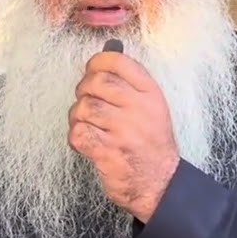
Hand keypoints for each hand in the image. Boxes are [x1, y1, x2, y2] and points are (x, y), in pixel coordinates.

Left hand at [68, 49, 179, 222]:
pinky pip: (77, 132)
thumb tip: (104, 53)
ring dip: (78, 117)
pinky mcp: (107, 152)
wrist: (160, 184)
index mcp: (150, 94)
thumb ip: (130, 83)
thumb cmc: (150, 143)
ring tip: (88, 126)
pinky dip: (76, 138)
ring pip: (83, 107)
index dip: (96, 63)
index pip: (117, 61)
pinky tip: (87, 143)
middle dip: (83, 91)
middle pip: (96, 81)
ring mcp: (123, 131)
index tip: (92, 72)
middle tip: (87, 103)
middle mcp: (139, 109)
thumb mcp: (152, 107)